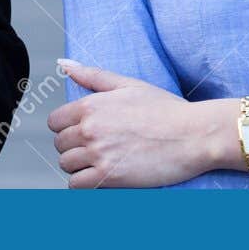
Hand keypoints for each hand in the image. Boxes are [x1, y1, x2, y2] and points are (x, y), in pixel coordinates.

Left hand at [46, 60, 240, 187]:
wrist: (193, 134)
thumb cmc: (165, 109)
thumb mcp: (129, 85)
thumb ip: (93, 75)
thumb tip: (64, 64)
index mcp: (91, 105)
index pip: (55, 122)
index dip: (67, 127)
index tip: (85, 132)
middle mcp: (90, 128)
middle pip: (60, 144)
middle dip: (74, 146)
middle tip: (98, 147)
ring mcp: (98, 153)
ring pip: (67, 165)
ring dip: (79, 165)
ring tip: (102, 161)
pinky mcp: (109, 177)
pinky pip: (77, 185)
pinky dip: (85, 183)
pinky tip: (102, 176)